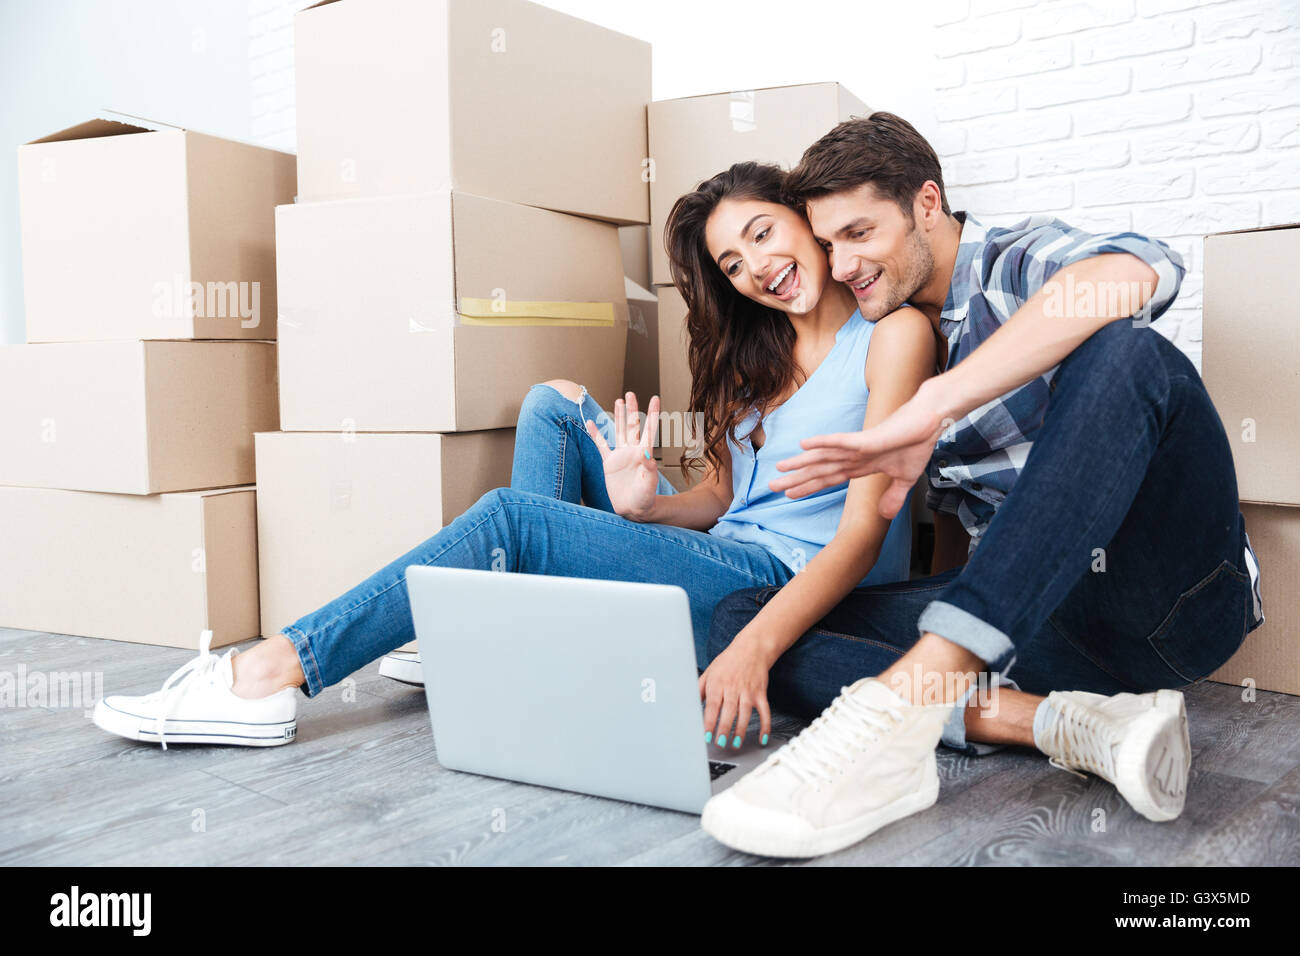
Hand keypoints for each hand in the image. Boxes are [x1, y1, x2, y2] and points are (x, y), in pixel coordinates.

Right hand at [585, 392, 661, 520]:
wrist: (633, 510)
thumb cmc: (645, 499)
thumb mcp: (649, 485)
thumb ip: (649, 469)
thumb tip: (648, 453)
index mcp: (644, 454)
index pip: (649, 429)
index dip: (652, 413)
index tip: (655, 398)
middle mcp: (632, 451)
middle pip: (632, 425)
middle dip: (632, 409)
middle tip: (630, 393)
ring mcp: (620, 456)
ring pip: (619, 431)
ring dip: (618, 416)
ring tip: (619, 401)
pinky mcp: (609, 463)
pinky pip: (601, 445)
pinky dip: (595, 434)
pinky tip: (591, 423)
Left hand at [699, 637, 772, 751]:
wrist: (752, 648)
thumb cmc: (728, 661)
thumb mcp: (709, 672)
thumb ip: (699, 689)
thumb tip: (689, 705)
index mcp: (718, 683)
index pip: (712, 705)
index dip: (709, 721)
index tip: (706, 735)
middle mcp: (733, 687)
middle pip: (728, 711)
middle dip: (724, 728)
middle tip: (720, 743)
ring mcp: (748, 691)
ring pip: (745, 713)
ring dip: (740, 730)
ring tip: (735, 744)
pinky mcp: (761, 693)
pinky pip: (764, 712)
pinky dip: (765, 725)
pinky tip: (762, 738)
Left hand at [769, 384, 947, 516]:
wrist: (931, 421)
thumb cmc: (917, 444)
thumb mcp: (905, 480)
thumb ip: (893, 497)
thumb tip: (885, 514)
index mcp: (860, 465)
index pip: (828, 478)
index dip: (808, 486)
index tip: (788, 494)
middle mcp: (853, 456)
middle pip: (819, 470)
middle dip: (795, 479)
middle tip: (770, 486)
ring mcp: (858, 447)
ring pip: (824, 457)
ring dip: (801, 462)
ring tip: (779, 468)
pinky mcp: (867, 439)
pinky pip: (841, 441)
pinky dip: (824, 443)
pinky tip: (805, 444)